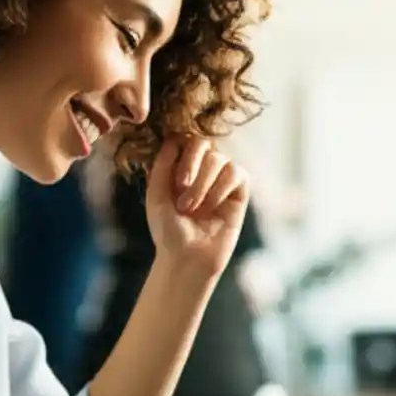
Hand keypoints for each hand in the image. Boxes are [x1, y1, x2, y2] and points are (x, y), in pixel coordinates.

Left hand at [146, 137, 249, 278]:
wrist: (187, 259)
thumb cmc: (168, 231)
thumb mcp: (156, 195)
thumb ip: (162, 165)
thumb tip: (174, 137)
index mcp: (180, 167)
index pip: (186, 138)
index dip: (181, 148)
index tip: (172, 173)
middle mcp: (202, 170)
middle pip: (205, 143)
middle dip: (192, 163)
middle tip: (181, 188)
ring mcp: (222, 181)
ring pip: (221, 159)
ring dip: (204, 182)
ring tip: (192, 207)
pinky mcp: (239, 194)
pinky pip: (237, 174)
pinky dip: (222, 188)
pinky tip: (211, 207)